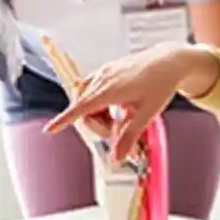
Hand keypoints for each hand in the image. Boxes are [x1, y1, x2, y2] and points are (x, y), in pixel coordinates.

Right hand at [45, 44, 201, 161]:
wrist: (170, 61)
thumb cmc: (161, 84)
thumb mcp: (147, 114)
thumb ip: (129, 137)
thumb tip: (116, 159)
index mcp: (111, 89)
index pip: (81, 108)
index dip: (65, 120)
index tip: (50, 130)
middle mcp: (103, 78)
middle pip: (84, 108)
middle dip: (96, 125)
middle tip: (117, 132)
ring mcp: (104, 72)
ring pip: (87, 99)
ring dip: (98, 114)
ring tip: (121, 118)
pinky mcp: (107, 70)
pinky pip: (93, 89)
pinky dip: (100, 102)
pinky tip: (116, 107)